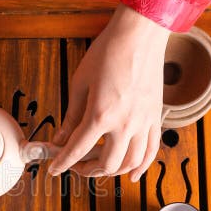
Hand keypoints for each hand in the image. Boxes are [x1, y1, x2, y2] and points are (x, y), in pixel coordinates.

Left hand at [48, 4, 169, 181]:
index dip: (63, 163)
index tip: (54, 170)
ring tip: (98, 167)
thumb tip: (61, 138)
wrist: (139, 36)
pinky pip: (151, 151)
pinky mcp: (155, 118)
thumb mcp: (80, 84)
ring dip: (112, 171)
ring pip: (130, 163)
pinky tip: (132, 174)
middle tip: (76, 165)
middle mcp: (125, 124)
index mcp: (101, 115)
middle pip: (106, 164)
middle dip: (87, 170)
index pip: (77, 149)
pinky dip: (141, 166)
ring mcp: (143, 123)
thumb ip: (71, 116)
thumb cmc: (108, 53)